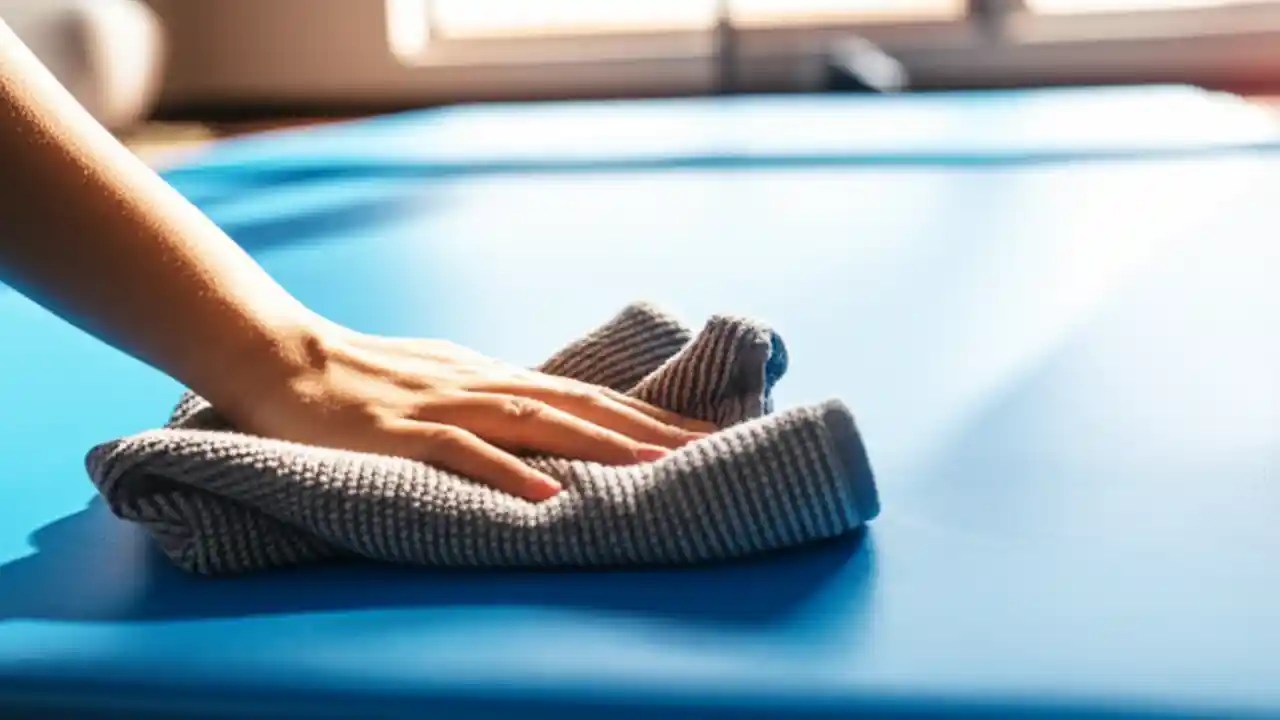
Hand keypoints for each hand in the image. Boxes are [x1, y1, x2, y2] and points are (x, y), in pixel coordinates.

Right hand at [225, 324, 713, 501]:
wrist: (283, 357)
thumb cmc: (367, 378)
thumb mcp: (448, 383)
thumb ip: (499, 402)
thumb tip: (555, 425)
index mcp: (497, 377)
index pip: (591, 397)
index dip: (652, 414)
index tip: (709, 431)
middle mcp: (485, 384)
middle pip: (584, 405)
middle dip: (652, 426)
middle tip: (715, 445)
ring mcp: (445, 406)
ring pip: (538, 421)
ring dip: (601, 443)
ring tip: (658, 463)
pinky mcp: (402, 433)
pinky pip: (462, 453)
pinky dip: (508, 472)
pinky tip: (548, 496)